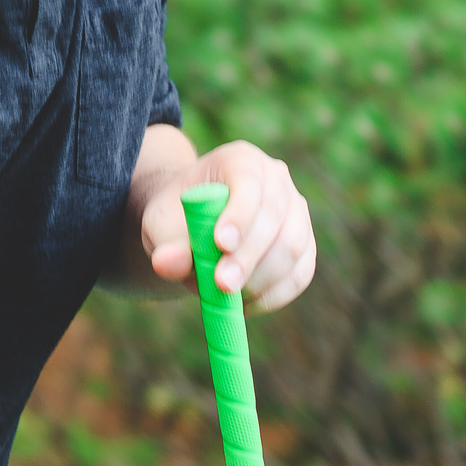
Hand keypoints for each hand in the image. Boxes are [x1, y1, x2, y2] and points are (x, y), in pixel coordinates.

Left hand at [132, 142, 316, 311]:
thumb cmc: (177, 221)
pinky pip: (300, 273)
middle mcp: (276, 179)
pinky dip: (274, 295)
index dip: (239, 214)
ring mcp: (296, 211)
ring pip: (293, 246)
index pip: (248, 181)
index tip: (221, 245)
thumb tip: (167, 264)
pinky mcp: (305, 245)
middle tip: (221, 285)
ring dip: (261, 278)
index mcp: (241, 160)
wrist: (193, 230)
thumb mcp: (161, 227)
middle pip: (275, 217)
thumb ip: (166, 244)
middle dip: (248, 256)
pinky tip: (245, 304)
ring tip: (227, 295)